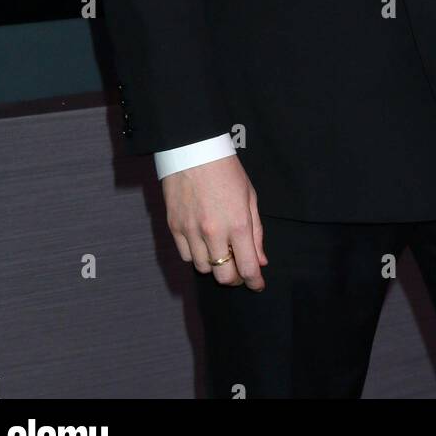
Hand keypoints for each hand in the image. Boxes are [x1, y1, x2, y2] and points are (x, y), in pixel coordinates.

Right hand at [162, 154, 267, 289]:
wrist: (194, 150)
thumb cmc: (226, 171)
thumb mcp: (250, 197)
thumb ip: (256, 232)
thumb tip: (261, 260)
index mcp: (238, 224)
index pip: (248, 267)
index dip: (255, 282)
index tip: (257, 285)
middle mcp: (214, 232)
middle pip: (224, 276)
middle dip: (235, 279)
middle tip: (239, 271)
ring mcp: (191, 231)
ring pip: (203, 269)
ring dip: (215, 266)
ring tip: (220, 253)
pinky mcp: (174, 227)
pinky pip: (186, 256)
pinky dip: (196, 256)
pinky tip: (203, 244)